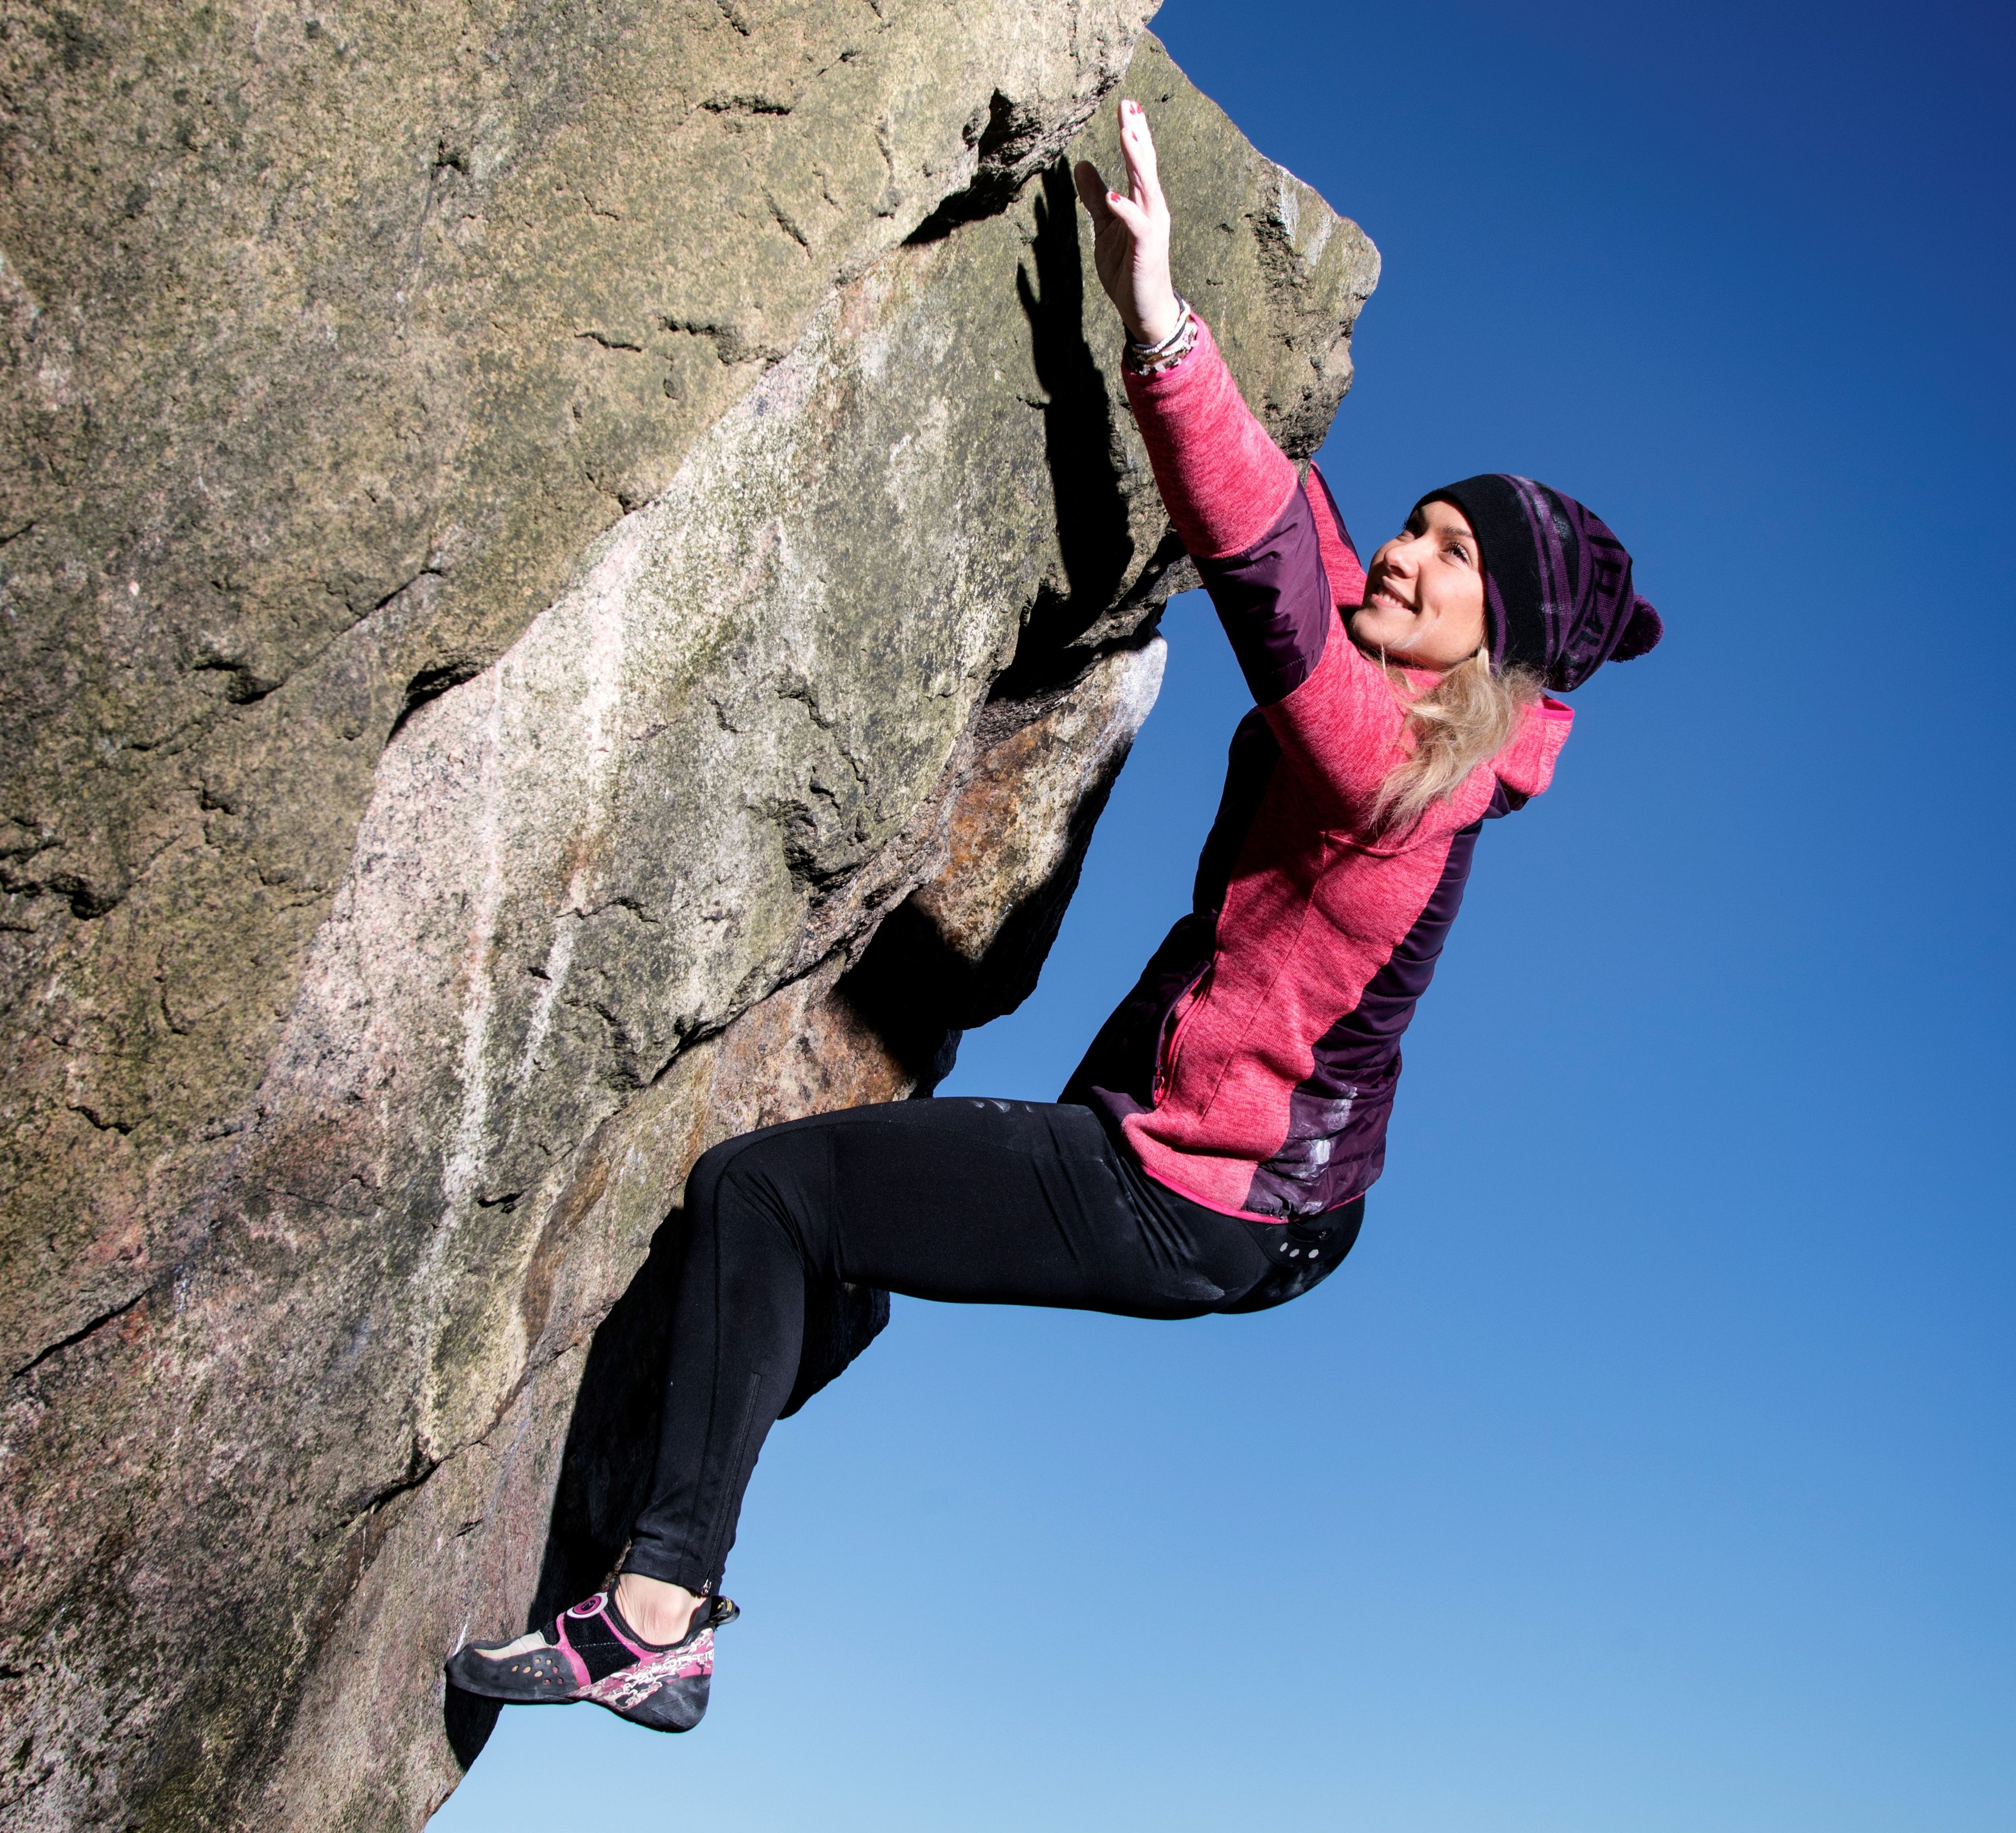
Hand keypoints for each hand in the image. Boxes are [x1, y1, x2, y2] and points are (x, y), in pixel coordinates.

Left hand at [1072, 98, 1180, 346]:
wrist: (1144, 308)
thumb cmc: (1127, 268)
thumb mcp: (1107, 226)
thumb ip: (1095, 197)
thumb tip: (1081, 165)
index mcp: (1143, 201)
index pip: (1138, 160)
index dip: (1134, 132)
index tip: (1127, 104)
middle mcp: (1152, 209)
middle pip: (1144, 165)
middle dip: (1137, 134)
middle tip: (1129, 105)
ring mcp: (1151, 228)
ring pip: (1145, 187)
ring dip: (1136, 160)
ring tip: (1126, 134)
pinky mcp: (1146, 250)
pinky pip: (1137, 225)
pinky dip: (1126, 210)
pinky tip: (1114, 197)